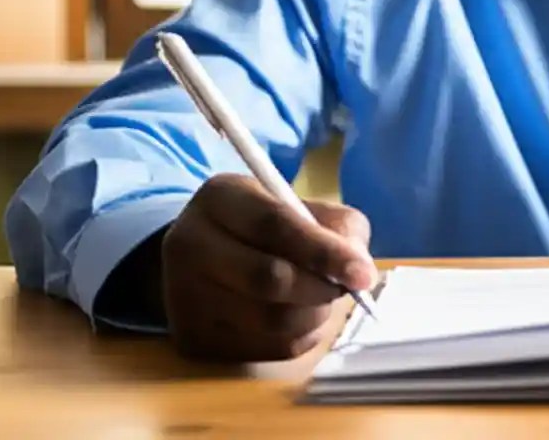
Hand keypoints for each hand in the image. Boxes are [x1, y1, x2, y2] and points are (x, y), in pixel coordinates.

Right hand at [161, 174, 377, 360]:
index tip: (363, 275)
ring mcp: (184, 296)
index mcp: (220, 198)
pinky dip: (299, 337)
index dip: (324, 252)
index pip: (274, 225)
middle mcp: (189, 244)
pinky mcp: (194, 338)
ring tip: (318, 299)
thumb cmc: (265, 228)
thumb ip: (340, 227)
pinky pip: (266, 350)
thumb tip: (360, 271)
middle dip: (321, 289)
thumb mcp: (302, 207)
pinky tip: (297, 317)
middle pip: (269, 279)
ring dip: (313, 315)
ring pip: (270, 321)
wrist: (203, 257)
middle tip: (344, 288)